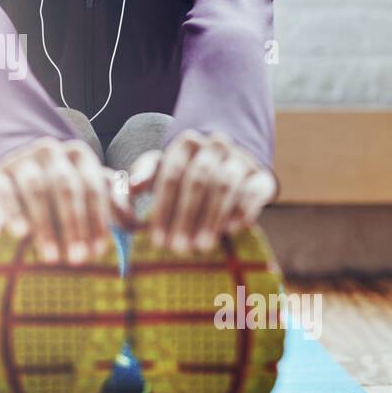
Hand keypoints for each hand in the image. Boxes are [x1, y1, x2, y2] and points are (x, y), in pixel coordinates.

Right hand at [0, 137, 131, 263]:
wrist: (10, 159)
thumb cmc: (56, 185)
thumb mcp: (84, 186)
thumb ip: (110, 202)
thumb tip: (132, 224)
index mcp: (79, 156)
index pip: (92, 186)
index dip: (97, 219)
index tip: (98, 250)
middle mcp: (52, 152)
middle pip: (66, 187)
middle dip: (73, 225)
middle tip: (77, 259)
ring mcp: (22, 160)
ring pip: (37, 188)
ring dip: (45, 225)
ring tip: (51, 257)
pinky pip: (5, 190)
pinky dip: (13, 211)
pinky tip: (20, 233)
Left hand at [128, 129, 276, 254]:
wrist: (227, 164)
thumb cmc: (185, 173)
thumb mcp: (161, 170)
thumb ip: (141, 176)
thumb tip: (131, 187)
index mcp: (185, 144)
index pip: (171, 175)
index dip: (164, 209)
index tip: (157, 240)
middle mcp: (214, 146)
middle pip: (198, 181)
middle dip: (186, 216)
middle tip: (179, 248)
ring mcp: (240, 159)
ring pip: (225, 186)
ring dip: (212, 218)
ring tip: (202, 246)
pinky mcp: (260, 176)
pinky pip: (253, 191)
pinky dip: (242, 210)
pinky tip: (231, 231)